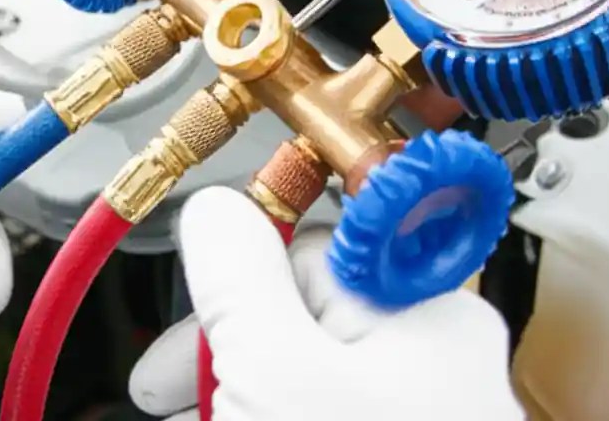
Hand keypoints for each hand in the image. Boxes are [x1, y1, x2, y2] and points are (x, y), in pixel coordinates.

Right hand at [129, 187, 524, 420]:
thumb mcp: (273, 371)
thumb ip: (240, 274)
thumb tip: (218, 208)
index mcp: (424, 313)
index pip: (308, 254)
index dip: (232, 288)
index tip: (186, 320)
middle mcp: (440, 361)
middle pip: (302, 323)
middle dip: (225, 358)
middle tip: (169, 396)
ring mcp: (429, 417)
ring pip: (309, 381)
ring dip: (241, 398)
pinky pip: (330, 418)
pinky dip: (275, 419)